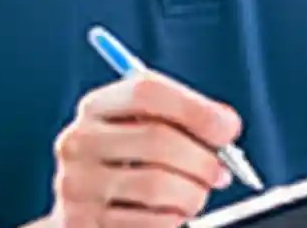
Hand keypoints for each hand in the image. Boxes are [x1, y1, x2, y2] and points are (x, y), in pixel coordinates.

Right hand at [46, 71, 242, 227]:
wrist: (87, 209)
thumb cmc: (130, 163)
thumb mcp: (146, 129)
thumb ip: (184, 120)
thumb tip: (225, 127)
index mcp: (97, 106)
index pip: (147, 92)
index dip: (196, 110)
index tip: (227, 129)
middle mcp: (80, 141)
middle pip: (157, 139)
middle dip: (203, 160)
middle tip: (221, 173)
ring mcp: (78, 184)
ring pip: (158, 185)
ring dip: (193, 194)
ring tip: (195, 196)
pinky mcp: (85, 223)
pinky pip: (152, 222)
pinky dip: (176, 218)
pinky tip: (173, 213)